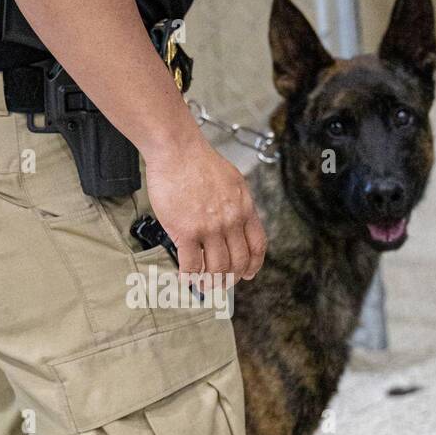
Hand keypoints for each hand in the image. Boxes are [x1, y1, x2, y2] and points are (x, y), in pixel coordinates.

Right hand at [144, 136, 266, 280]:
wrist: (178, 150)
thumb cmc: (199, 162)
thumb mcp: (233, 182)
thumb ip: (238, 204)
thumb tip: (237, 222)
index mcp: (244, 208)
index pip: (257, 246)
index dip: (253, 265)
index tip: (248, 273)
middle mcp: (231, 221)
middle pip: (238, 263)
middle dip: (230, 279)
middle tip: (222, 284)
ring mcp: (209, 228)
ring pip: (217, 269)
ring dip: (211, 282)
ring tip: (203, 285)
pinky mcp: (186, 231)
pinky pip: (191, 265)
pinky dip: (189, 276)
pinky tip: (185, 277)